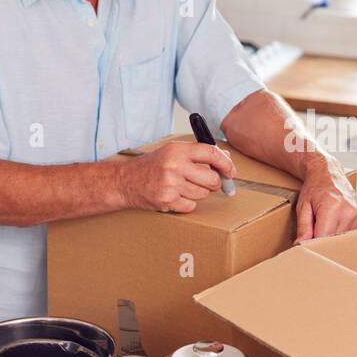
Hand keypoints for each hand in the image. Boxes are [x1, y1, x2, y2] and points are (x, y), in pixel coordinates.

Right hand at [118, 141, 234, 212]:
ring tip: (184, 187)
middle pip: (212, 178)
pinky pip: (191, 205)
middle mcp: (174, 165)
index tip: (231, 171)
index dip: (226, 163)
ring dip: (199, 193)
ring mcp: (170, 184)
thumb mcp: (172, 151)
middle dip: (214, 182)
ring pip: (203, 193)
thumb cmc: (152, 166)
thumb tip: (226, 158)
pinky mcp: (167, 201)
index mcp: (177, 150)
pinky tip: (176, 196)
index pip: (211, 153)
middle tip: (207, 182)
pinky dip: (187, 203)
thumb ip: (198, 153)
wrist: (125, 181)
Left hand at [295, 157, 356, 241]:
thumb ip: (303, 228)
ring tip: (327, 220)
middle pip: (333, 240)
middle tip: (316, 226)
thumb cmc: (314, 188)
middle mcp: (348, 211)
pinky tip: (336, 219)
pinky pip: (350, 234)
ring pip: (341, 238)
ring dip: (332, 234)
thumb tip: (300, 245)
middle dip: (322, 238)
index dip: (312, 242)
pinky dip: (341, 230)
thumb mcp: (303, 207)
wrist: (329, 173)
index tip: (307, 240)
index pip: (322, 238)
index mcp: (332, 207)